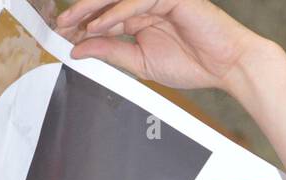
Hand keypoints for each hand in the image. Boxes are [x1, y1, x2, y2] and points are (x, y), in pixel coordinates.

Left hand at [53, 0, 267, 93]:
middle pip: (107, 2)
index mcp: (139, 17)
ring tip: (72, 23)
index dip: (82, 24)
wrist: (226, 66)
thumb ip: (111, 52)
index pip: (105, 15)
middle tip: (59, 23)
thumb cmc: (193, 63)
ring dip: (93, 9)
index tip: (62, 36)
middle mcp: (146, 3)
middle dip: (81, 12)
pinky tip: (99, 24)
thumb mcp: (140, 63)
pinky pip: (137, 0)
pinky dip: (117, 11)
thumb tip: (79, 50)